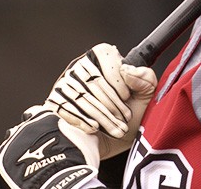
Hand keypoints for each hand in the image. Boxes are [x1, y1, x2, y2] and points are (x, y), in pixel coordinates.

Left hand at [0, 106, 99, 188]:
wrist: (60, 183)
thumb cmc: (76, 161)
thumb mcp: (88, 139)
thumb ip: (81, 131)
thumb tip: (87, 131)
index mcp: (42, 117)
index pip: (34, 113)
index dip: (39, 124)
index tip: (43, 131)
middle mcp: (21, 128)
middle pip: (18, 132)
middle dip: (25, 142)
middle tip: (36, 155)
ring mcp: (7, 147)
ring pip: (5, 149)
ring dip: (13, 158)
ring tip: (24, 171)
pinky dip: (1, 175)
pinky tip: (11, 180)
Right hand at [44, 43, 156, 158]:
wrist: (104, 146)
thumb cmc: (124, 120)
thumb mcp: (144, 99)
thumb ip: (146, 79)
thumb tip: (127, 69)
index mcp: (101, 59)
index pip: (105, 55)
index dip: (118, 79)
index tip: (126, 97)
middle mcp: (79, 67)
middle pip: (94, 79)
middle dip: (113, 104)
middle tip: (124, 119)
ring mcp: (64, 83)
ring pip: (82, 95)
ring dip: (102, 116)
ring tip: (115, 128)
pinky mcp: (54, 101)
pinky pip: (68, 108)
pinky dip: (84, 121)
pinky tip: (95, 128)